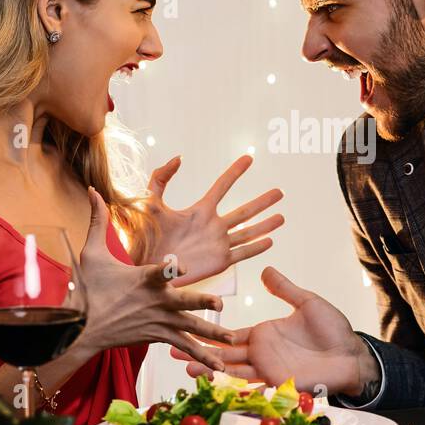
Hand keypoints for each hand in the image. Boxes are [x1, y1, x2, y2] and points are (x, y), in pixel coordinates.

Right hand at [78, 186, 235, 371]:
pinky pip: (185, 347)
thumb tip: (92, 189)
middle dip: (200, 302)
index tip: (179, 266)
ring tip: (233, 340)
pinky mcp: (160, 336)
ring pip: (191, 328)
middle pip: (182, 302)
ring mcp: (160, 321)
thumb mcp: (92, 253)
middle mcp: (156, 301)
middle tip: (218, 304)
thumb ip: (99, 220)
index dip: (168, 269)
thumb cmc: (88, 288)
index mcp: (143, 279)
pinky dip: (202, 356)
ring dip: (212, 333)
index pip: (158, 272)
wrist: (82, 327)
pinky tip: (220, 366)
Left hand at [134, 154, 283, 287]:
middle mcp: (213, 226)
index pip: (222, 187)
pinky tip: (270, 241)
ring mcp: (218, 245)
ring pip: (248, 232)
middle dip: (262, 202)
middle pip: (244, 211)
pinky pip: (242, 254)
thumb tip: (179, 157)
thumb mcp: (149, 202)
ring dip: (265, 225)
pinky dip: (256, 248)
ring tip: (281, 217)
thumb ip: (160, 178)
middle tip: (279, 192)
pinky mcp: (218, 263)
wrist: (143, 266)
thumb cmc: (143, 236)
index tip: (248, 158)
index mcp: (199, 211)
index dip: (235, 172)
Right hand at [167, 267, 378, 397]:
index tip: (183, 324)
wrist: (352, 355)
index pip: (228, 333)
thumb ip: (285, 289)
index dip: (206, 330)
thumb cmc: (332, 329)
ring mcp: (267, 369)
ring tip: (185, 368)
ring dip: (208, 368)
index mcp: (263, 334)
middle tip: (170, 347)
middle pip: (222, 352)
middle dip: (197, 351)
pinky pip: (251, 383)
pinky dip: (233, 384)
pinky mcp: (278, 382)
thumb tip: (266, 269)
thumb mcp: (306, 303)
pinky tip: (216, 383)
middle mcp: (260, 353)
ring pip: (231, 369)